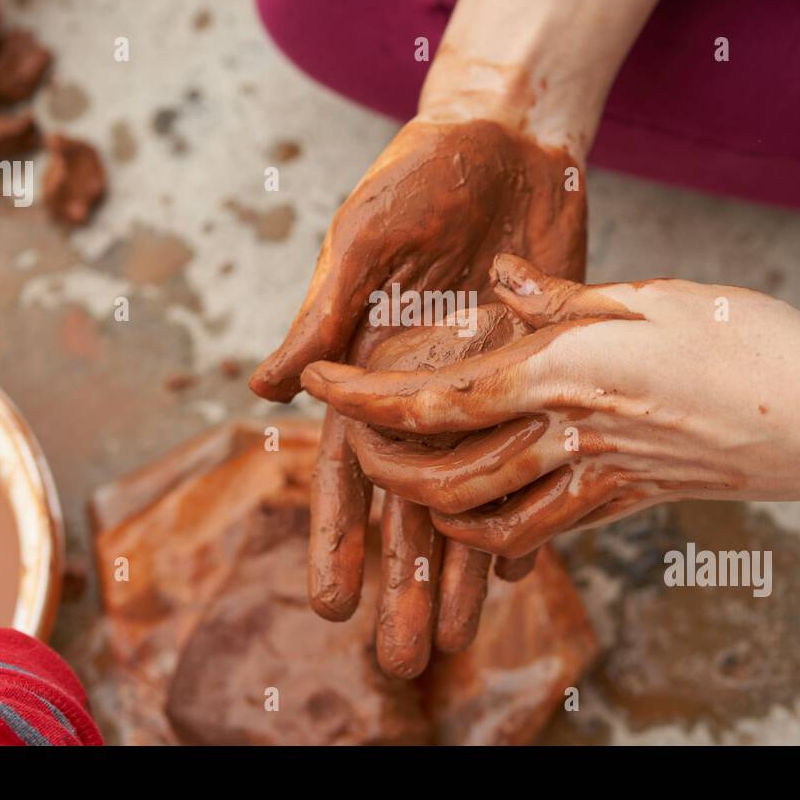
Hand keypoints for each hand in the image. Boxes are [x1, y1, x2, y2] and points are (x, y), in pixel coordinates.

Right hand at [250, 118, 585, 675]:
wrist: (511, 141)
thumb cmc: (425, 172)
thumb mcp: (370, 234)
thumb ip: (326, 313)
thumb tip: (262, 389)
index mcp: (366, 367)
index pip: (346, 469)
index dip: (337, 536)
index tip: (332, 603)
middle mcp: (419, 392)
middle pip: (406, 505)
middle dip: (401, 581)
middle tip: (403, 659)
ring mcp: (480, 389)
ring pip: (470, 495)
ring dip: (463, 568)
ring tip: (460, 640)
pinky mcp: (536, 374)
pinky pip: (531, 456)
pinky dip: (529, 507)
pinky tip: (529, 562)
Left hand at [300, 255, 799, 557]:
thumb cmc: (745, 342)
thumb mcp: (647, 297)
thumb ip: (559, 298)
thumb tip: (495, 282)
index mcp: (561, 374)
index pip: (435, 399)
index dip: (364, 400)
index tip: (319, 388)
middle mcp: (567, 437)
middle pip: (443, 479)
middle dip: (382, 477)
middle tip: (355, 453)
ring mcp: (597, 482)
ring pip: (485, 522)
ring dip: (432, 515)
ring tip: (406, 489)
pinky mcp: (625, 504)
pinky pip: (541, 532)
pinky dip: (497, 532)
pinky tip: (482, 512)